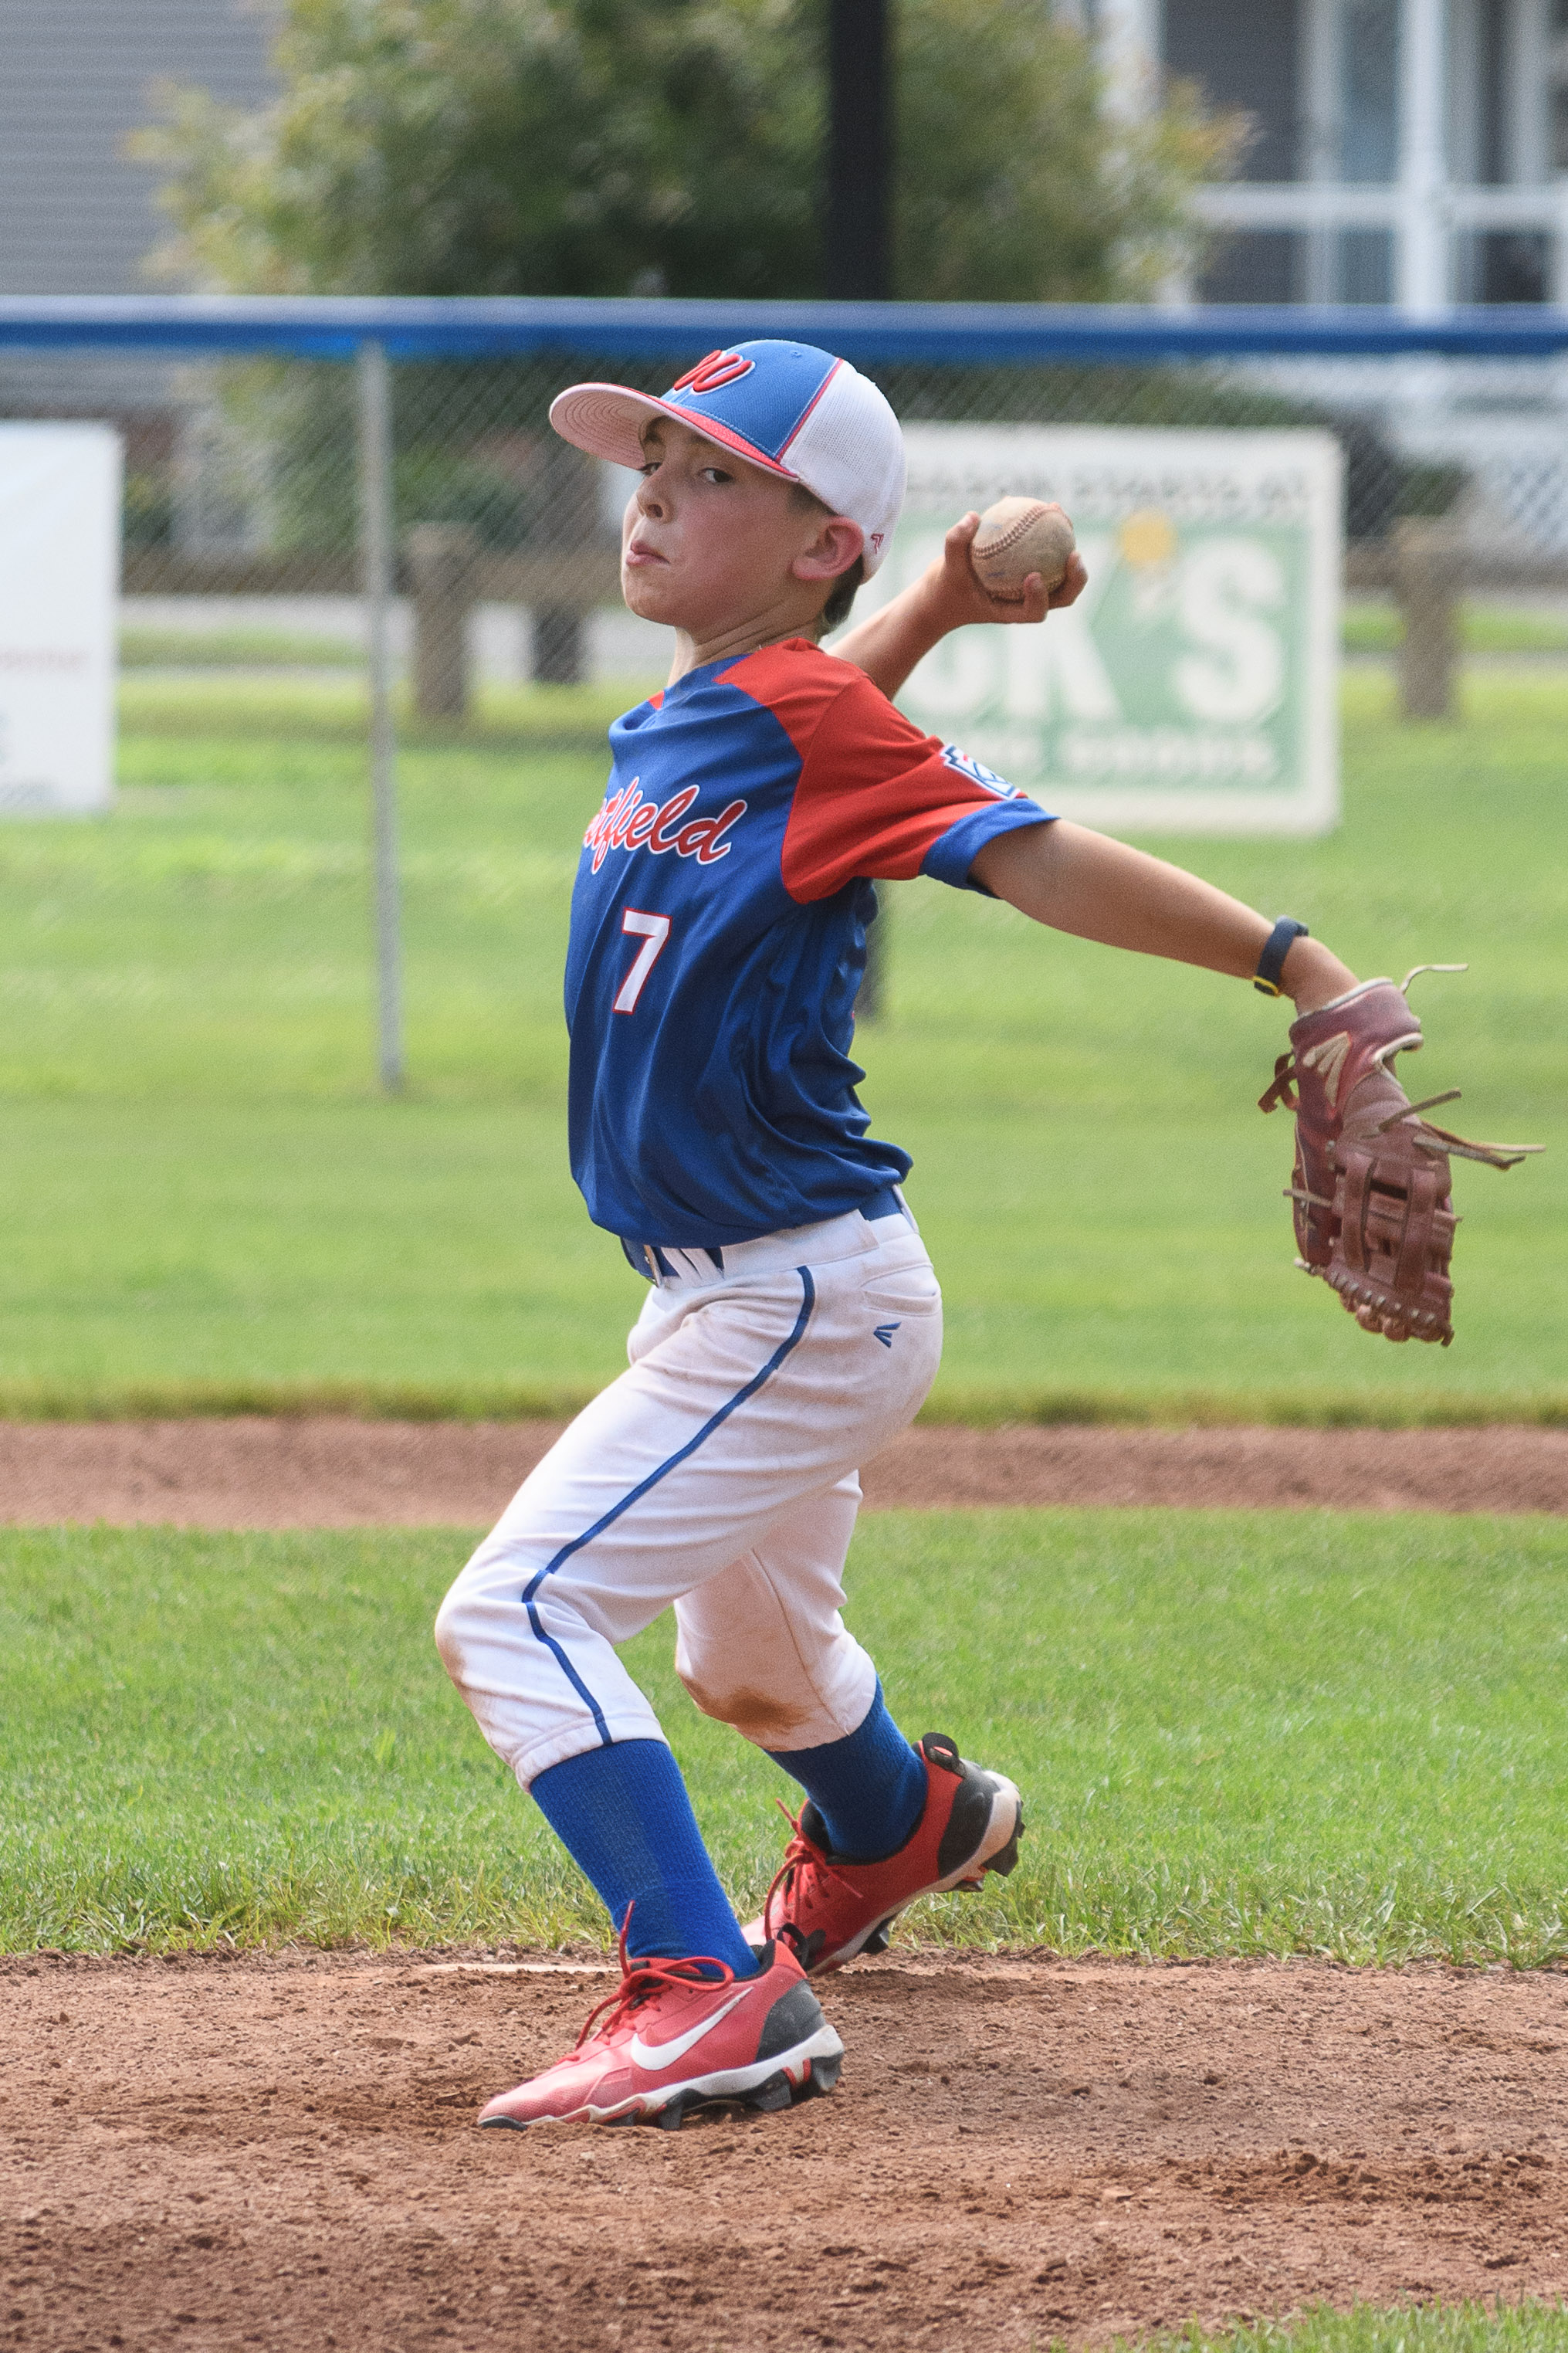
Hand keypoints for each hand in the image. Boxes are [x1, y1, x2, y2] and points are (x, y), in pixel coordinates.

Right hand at [830, 509, 1087, 700]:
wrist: (945, 594)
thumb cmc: (946, 587)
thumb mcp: (944, 568)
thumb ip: (956, 543)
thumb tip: (973, 516)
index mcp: (1011, 611)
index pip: (1034, 612)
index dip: (1040, 598)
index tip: (1033, 575)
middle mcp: (1028, 601)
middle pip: (1062, 596)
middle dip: (1075, 579)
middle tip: (1074, 553)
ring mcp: (1033, 587)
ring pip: (1061, 571)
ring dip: (1067, 546)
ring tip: (1060, 516)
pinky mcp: (1032, 569)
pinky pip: (1047, 550)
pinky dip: (1048, 531)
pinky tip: (1043, 506)